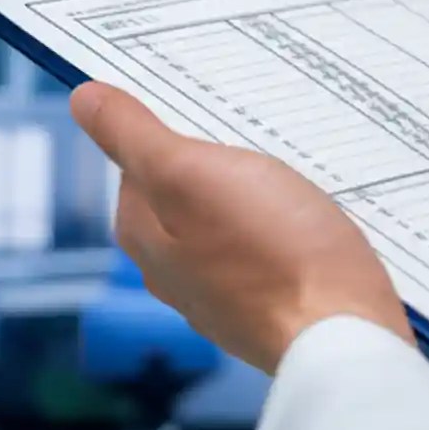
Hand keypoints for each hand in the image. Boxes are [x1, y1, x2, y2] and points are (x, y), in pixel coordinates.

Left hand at [70, 82, 413, 373]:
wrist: (343, 330)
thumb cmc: (273, 252)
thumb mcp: (193, 173)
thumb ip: (135, 136)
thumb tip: (85, 99)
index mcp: (144, 234)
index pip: (141, 160)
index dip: (176, 128)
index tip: (214, 109)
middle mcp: (176, 271)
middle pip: (189, 193)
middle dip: (222, 163)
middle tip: (265, 139)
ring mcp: (227, 294)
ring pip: (234, 223)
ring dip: (261, 197)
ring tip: (299, 178)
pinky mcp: (275, 305)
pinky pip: (272, 252)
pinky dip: (288, 231)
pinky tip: (314, 224)